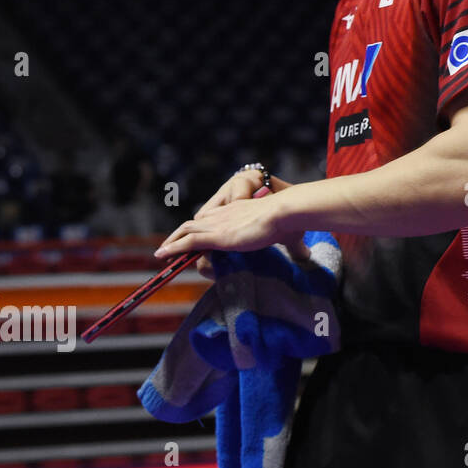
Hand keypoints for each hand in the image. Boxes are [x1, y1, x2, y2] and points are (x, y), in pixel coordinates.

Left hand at [155, 192, 292, 264]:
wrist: (284, 212)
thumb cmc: (290, 221)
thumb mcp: (289, 234)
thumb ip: (293, 244)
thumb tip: (306, 254)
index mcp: (238, 211)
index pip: (213, 219)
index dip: (201, 229)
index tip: (195, 239)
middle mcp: (224, 215)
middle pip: (195, 224)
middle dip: (180, 236)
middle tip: (170, 248)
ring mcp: (218, 225)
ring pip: (186, 232)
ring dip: (171, 243)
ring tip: (161, 254)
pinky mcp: (216, 236)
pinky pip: (187, 243)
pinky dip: (172, 249)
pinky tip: (162, 256)